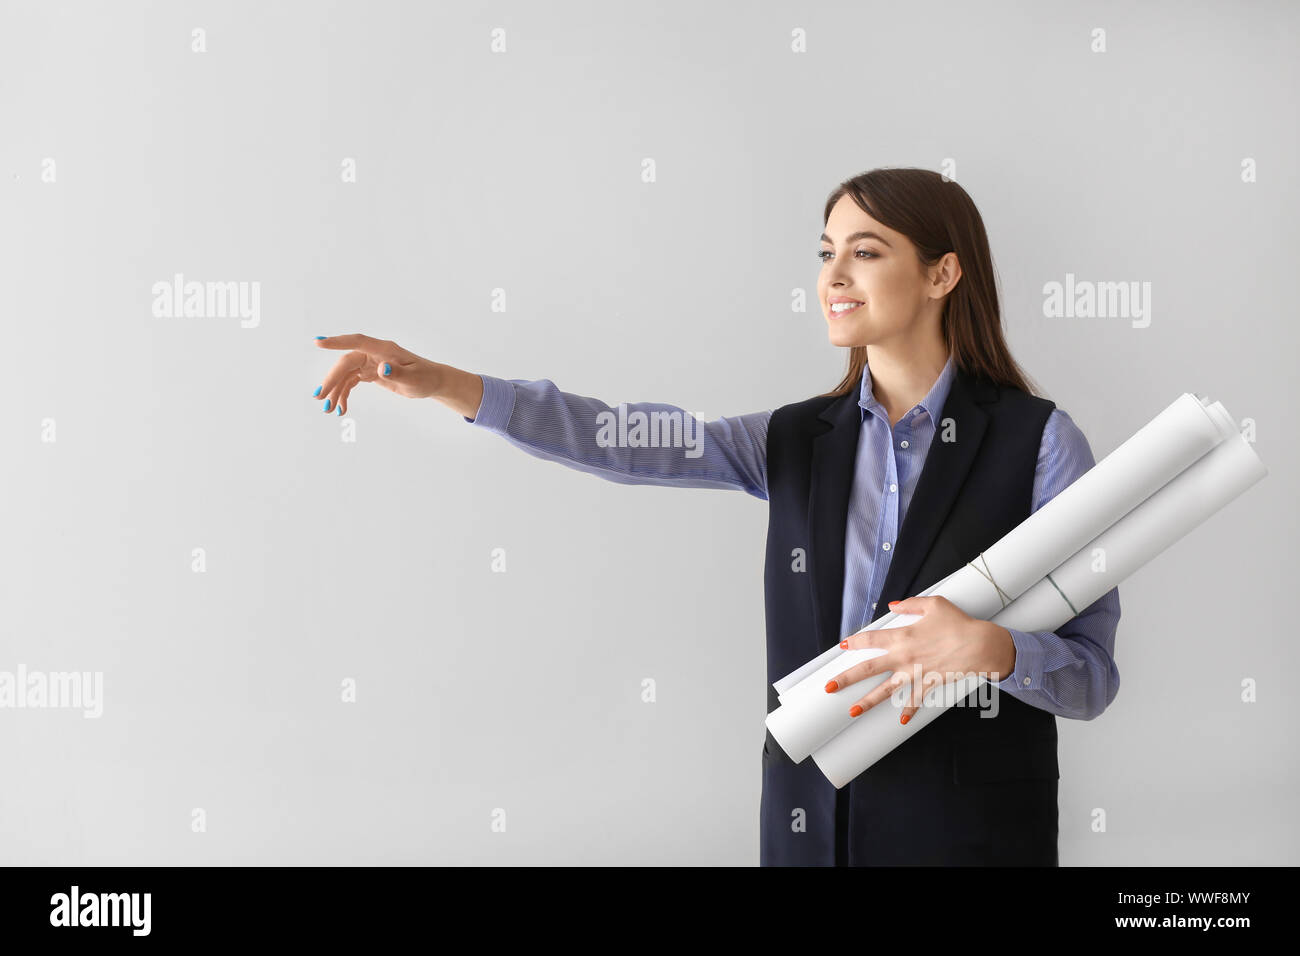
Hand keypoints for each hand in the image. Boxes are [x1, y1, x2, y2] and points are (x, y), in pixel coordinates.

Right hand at [311, 334, 441, 413]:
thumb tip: (382, 368)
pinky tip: (341, 407)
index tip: (318, 343)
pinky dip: (344, 393)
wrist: (431, 381)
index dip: (337, 342)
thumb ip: (398, 373)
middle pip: (346, 363)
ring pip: (346, 374)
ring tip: (328, 410)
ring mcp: (370, 362)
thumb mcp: (414, 378)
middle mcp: (373, 353)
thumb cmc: (425, 377)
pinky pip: (351, 381)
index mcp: (384, 349)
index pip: (357, 342)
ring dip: (335, 390)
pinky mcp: (369, 372)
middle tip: (320, 397)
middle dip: (331, 380)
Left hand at [824, 595, 1015, 724]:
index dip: (855, 642)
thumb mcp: (933, 605)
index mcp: (902, 636)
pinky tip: (901, 721)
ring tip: (852, 712)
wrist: (981, 645)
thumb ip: (909, 605)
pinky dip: (909, 710)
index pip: (871, 640)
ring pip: (886, 691)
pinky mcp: (929, 683)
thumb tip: (892, 606)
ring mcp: (916, 673)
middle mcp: (904, 657)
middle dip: (847, 679)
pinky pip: (916, 699)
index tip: (843, 646)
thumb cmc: (958, 623)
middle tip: (830, 688)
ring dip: (868, 702)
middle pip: (869, 670)